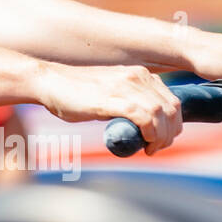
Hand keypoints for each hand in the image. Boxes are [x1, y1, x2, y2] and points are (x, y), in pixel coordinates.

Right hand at [32, 62, 182, 154]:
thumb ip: (128, 102)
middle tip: (157, 147)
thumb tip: (142, 126)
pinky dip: (151, 134)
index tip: (161, 139)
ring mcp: (126, 85)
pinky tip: (144, 144)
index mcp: (139, 73)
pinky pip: (146, 118)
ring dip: (162, 136)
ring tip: (151, 148)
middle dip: (170, 133)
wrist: (49, 82)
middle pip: (172, 108)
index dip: (172, 124)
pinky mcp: (114, 98)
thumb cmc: (74, 92)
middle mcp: (137, 76)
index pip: (172, 100)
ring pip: (162, 114)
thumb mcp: (110, 92)